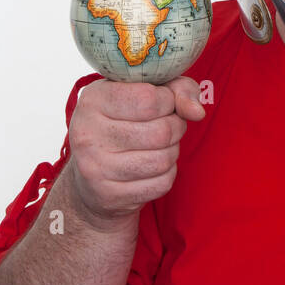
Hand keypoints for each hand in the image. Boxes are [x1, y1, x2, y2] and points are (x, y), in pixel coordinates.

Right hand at [66, 76, 205, 226]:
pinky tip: (151, 167)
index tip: (164, 103)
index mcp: (92, 99)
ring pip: (163, 160)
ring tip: (159, 146)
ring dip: (171, 151)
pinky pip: (161, 184)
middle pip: (161, 132)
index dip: (169, 101)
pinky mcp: (108, 195)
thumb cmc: (123, 122)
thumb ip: (177, 89)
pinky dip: (166, 174)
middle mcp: (87, 133)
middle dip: (175, 128)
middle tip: (167, 126)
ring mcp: (95, 167)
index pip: (149, 99)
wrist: (91, 177)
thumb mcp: (145, 92)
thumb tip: (197, 112)